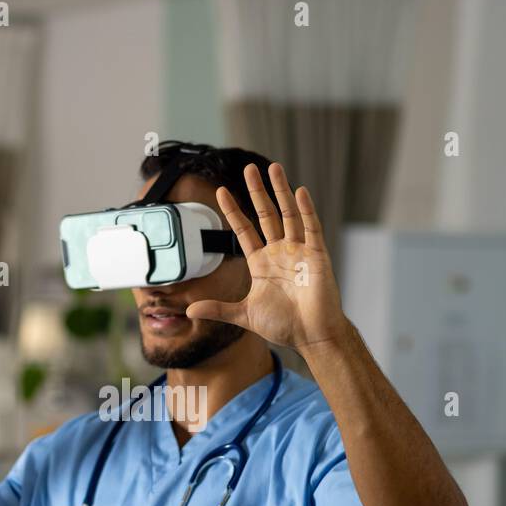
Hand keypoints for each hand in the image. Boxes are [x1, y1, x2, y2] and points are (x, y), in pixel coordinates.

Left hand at [185, 162, 352, 354]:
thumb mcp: (245, 315)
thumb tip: (189, 310)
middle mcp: (279, 252)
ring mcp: (298, 251)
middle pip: (266, 215)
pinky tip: (299, 192)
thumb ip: (218, 309)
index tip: (221, 192)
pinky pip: (311, 228)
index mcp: (262, 263)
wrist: (312, 336)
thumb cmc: (284, 326)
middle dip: (257, 192)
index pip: (244, 230)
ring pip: (288, 214)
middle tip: (249, 169)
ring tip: (273, 168)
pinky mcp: (317, 255)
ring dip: (281, 191)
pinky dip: (306, 210)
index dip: (233, 211)